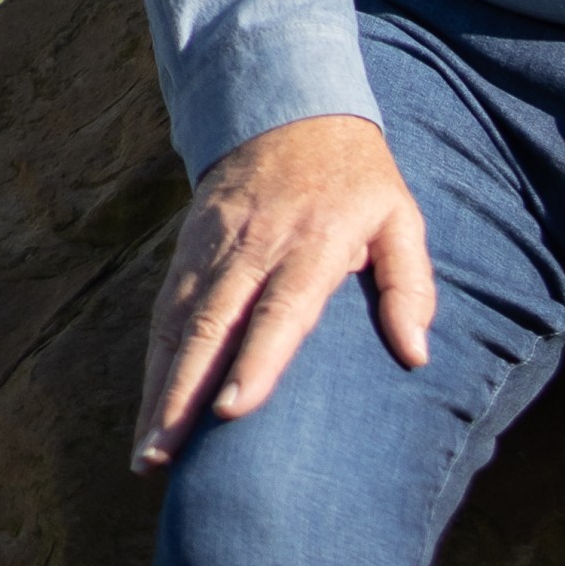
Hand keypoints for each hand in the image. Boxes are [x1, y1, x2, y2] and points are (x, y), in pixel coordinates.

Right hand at [131, 112, 436, 469]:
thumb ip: (409, 283)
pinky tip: (147, 416)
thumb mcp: (399, 214)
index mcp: (314, 240)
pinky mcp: (187, 249)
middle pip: (214, 324)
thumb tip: (417, 353)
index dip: (257, 360)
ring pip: (179, 324)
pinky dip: (153, 366)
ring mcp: (214, 248)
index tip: (233, 412)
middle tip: (164, 458)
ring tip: (147, 457)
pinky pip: (165, 312)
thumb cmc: (355, 177)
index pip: (281, 307)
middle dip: (185, 394)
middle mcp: (256, 246)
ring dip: (159, 391)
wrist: (288, 107)